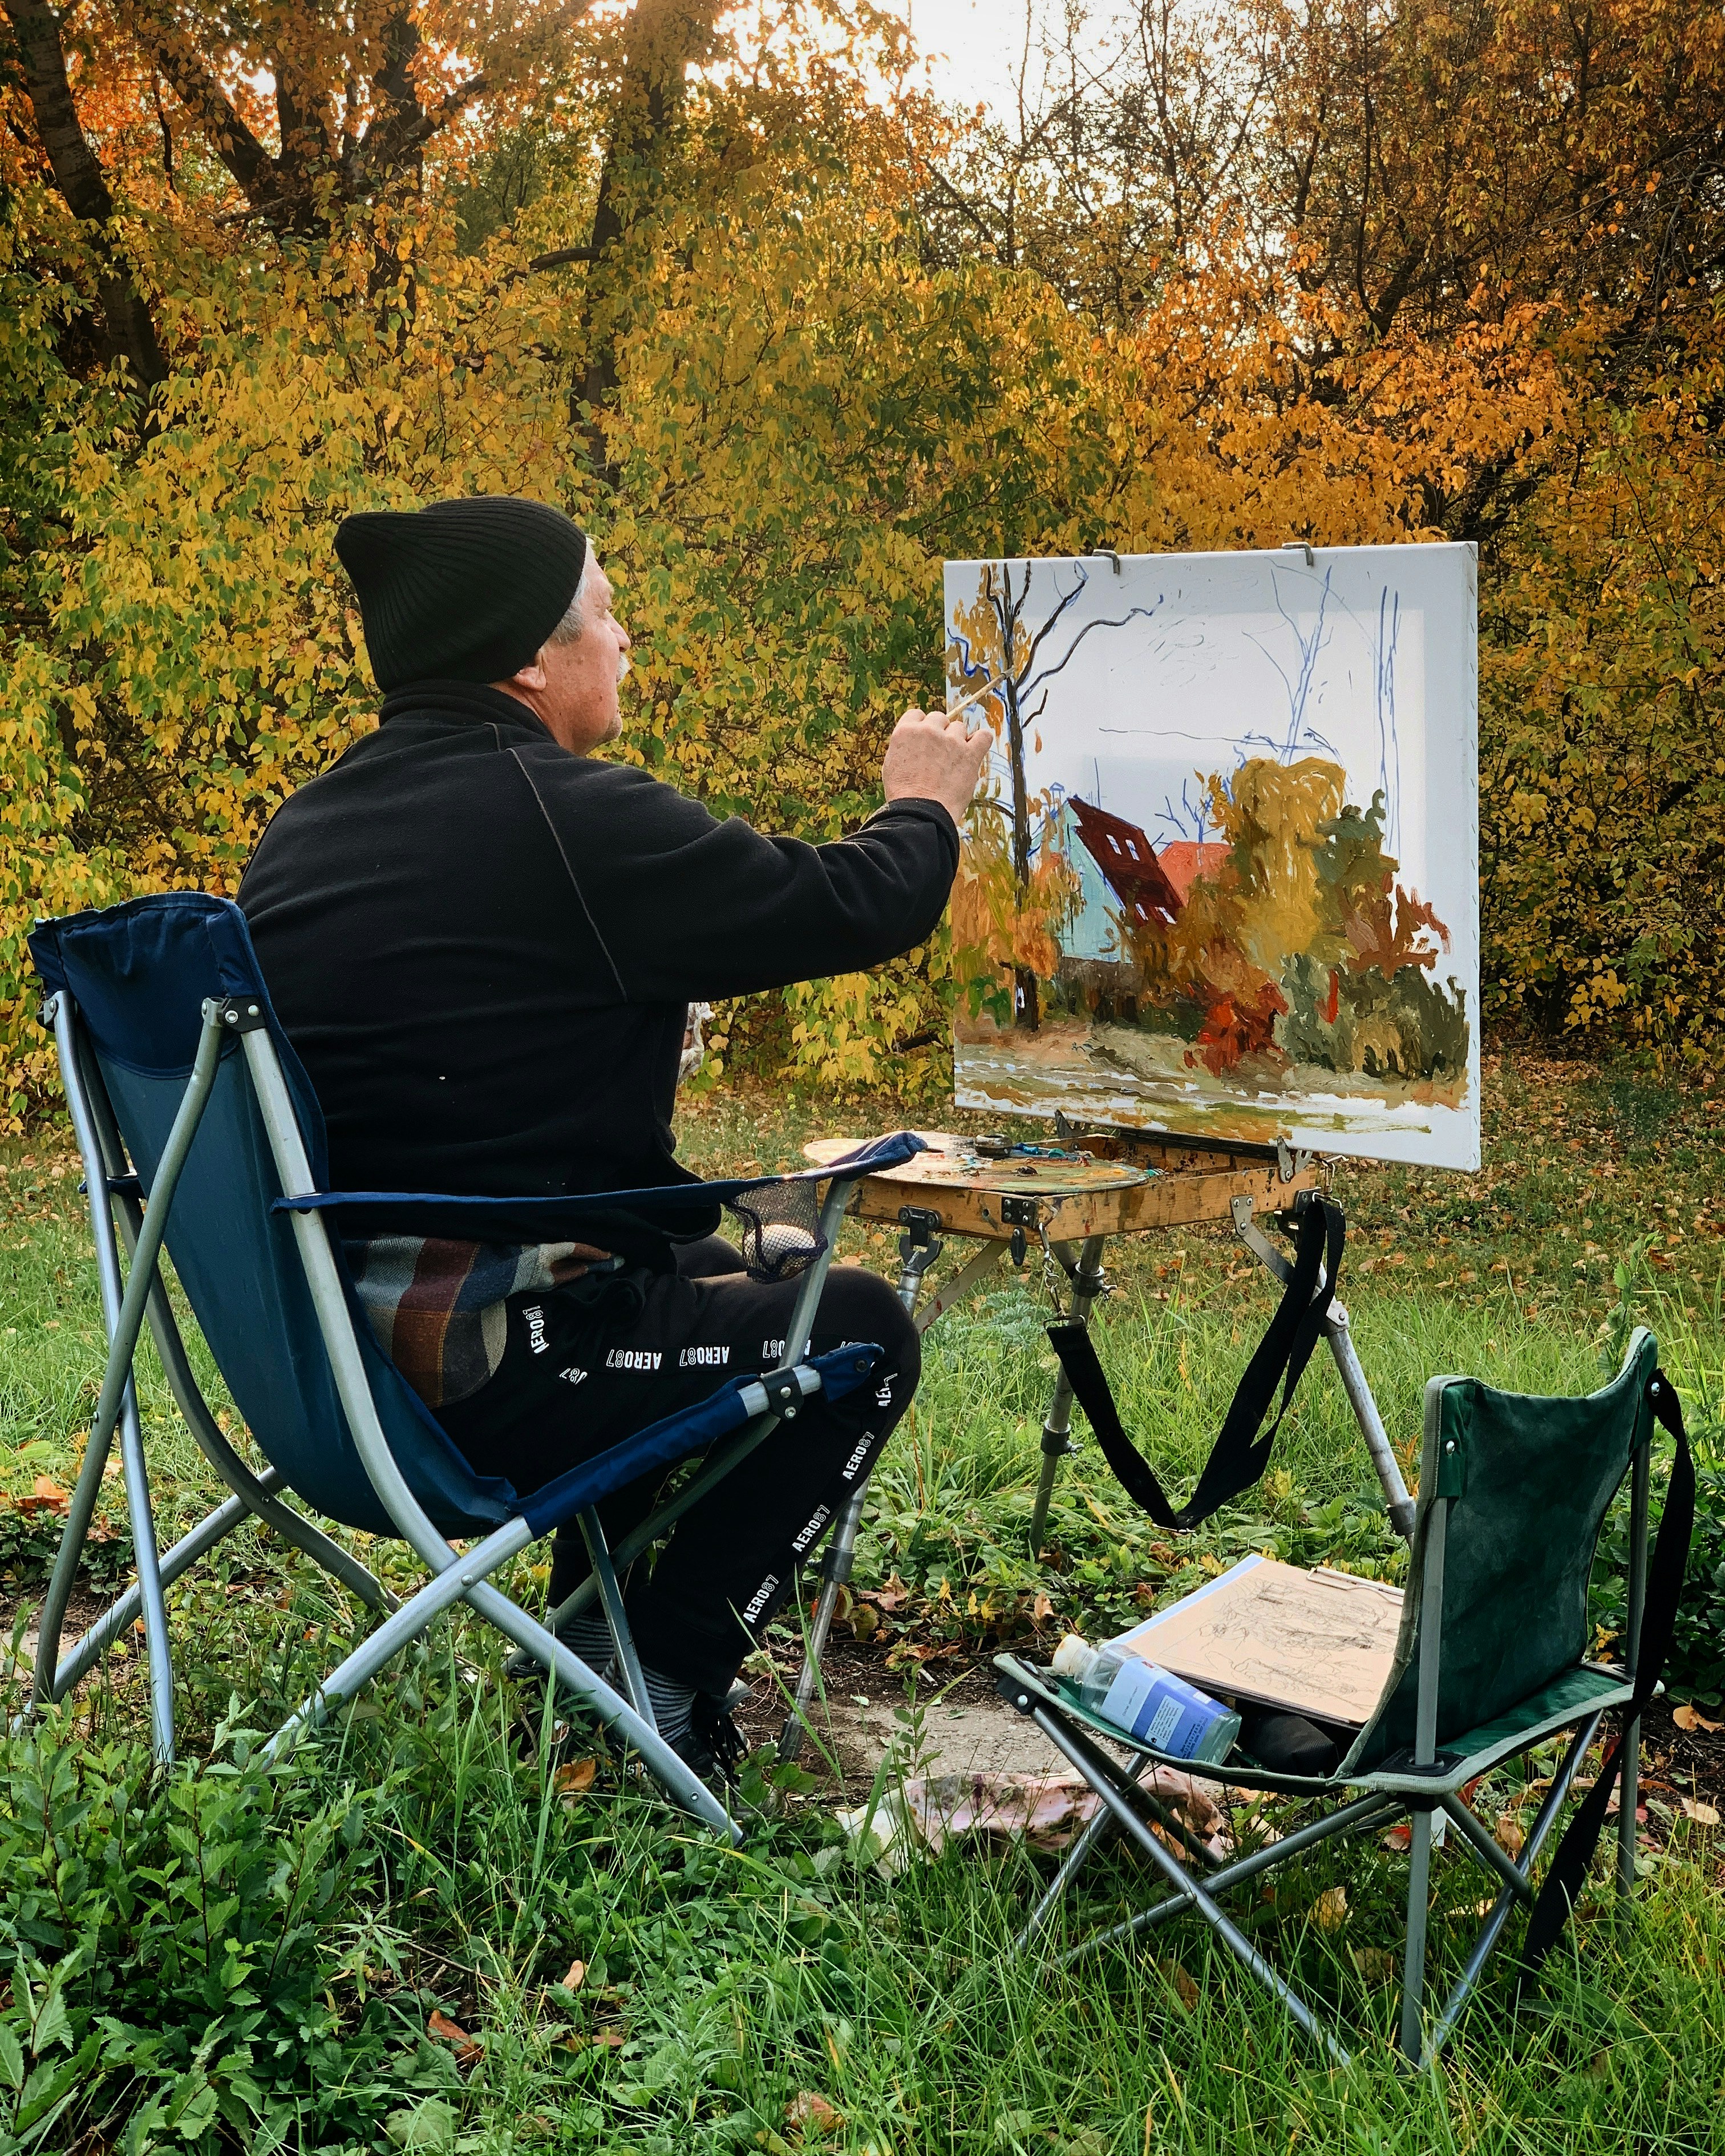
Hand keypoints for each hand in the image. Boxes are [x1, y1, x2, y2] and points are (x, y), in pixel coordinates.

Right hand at [881, 708, 992, 825]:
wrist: (920, 813)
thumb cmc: (904, 795)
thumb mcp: (891, 765)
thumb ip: (904, 746)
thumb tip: (914, 740)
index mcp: (906, 731)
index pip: (917, 715)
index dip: (922, 727)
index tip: (924, 741)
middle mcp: (928, 730)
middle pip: (939, 718)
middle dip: (939, 733)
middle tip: (938, 755)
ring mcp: (951, 741)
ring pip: (959, 727)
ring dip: (957, 740)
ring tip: (952, 763)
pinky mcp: (970, 754)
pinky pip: (983, 736)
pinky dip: (981, 740)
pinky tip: (976, 749)